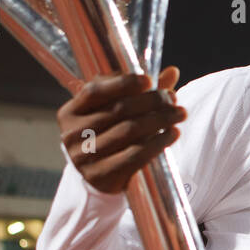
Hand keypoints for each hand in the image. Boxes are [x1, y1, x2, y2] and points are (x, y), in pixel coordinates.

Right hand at [57, 66, 185, 193]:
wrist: (101, 177)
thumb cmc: (111, 137)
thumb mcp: (118, 113)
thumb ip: (140, 92)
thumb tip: (172, 72)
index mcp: (70, 113)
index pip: (94, 91)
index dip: (123, 83)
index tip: (149, 80)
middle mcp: (72, 134)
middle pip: (118, 110)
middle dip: (151, 101)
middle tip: (173, 99)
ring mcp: (83, 157)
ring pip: (129, 131)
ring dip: (160, 119)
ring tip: (180, 114)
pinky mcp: (100, 176)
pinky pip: (136, 155)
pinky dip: (158, 142)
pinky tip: (172, 134)